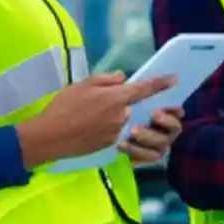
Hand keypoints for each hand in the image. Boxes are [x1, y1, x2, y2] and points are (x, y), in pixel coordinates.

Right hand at [15, 72, 176, 168]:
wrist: (49, 138)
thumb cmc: (64, 107)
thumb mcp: (83, 84)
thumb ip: (107, 79)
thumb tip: (122, 78)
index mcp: (117, 98)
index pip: (145, 88)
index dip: (161, 83)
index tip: (174, 79)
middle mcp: (122, 116)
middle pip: (130, 105)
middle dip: (119, 102)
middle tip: (96, 102)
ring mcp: (117, 133)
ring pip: (122, 119)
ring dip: (111, 116)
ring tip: (87, 116)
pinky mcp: (110, 146)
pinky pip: (113, 132)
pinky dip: (105, 128)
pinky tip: (87, 127)